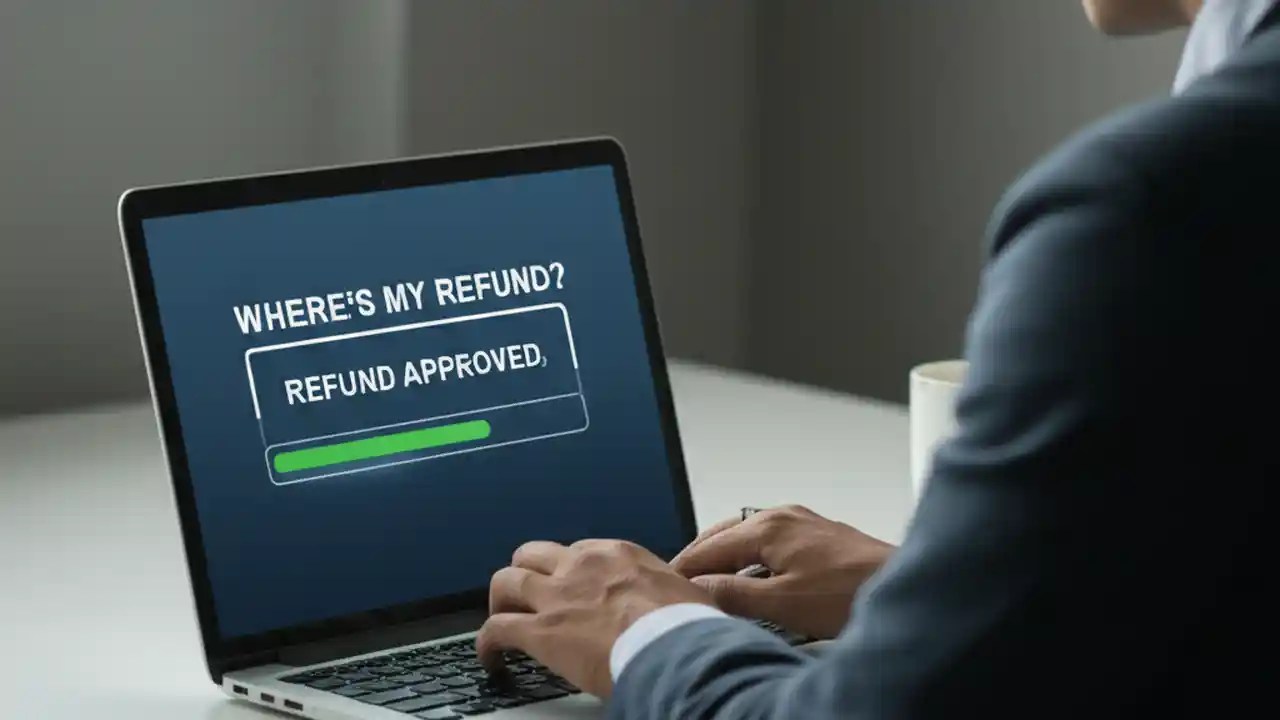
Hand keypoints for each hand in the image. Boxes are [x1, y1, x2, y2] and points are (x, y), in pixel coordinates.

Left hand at [476, 539, 714, 697]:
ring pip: (506, 582)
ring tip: (500, 619)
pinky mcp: (540, 630)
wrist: (674, 647)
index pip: (578, 551)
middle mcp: (581, 565)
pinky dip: (487, 643)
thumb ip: (668, 593)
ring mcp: (557, 596)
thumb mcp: (683, 594)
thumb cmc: (686, 626)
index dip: (569, 571)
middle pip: (532, 555)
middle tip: (527, 597)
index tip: (571, 588)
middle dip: (525, 574)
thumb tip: (681, 604)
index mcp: (617, 554)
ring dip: (501, 601)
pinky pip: (496, 629)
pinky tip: (490, 658)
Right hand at [670, 504, 894, 638]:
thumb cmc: (852, 593)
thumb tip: (698, 589)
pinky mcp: (817, 536)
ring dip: (725, 556)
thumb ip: (734, 595)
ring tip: (709, 582)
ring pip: (746, 536)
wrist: (904, 586)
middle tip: (678, 580)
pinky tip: (751, 577)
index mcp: (768, 527)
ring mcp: (802, 523)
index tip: (665, 583)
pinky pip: (768, 541)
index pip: (709, 546)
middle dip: (700, 556)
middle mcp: (783, 516)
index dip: (684, 567)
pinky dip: (749, 557)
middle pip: (724, 534)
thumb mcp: (782, 603)